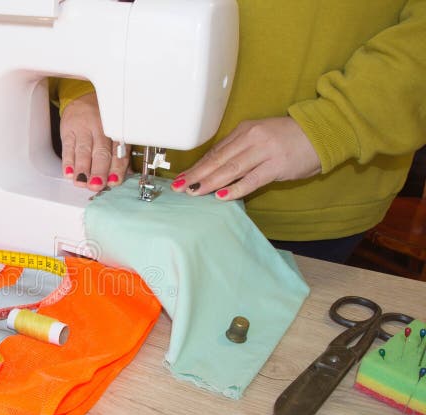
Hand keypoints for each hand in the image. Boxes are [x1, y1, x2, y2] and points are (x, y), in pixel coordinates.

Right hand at [60, 92, 130, 191]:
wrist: (83, 98)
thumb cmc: (102, 120)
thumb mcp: (114, 133)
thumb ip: (119, 155)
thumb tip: (126, 176)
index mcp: (115, 132)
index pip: (118, 152)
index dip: (116, 168)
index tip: (114, 181)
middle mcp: (100, 129)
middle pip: (101, 152)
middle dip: (99, 170)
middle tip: (96, 184)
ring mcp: (83, 129)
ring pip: (84, 151)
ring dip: (82, 168)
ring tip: (82, 182)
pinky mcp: (68, 130)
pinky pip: (68, 147)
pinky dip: (68, 161)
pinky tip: (69, 172)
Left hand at [170, 117, 321, 199]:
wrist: (323, 132)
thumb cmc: (290, 138)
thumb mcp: (260, 137)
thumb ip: (240, 150)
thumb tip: (215, 168)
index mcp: (245, 130)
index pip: (215, 151)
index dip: (197, 166)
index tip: (181, 177)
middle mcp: (252, 138)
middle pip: (217, 159)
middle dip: (196, 174)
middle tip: (179, 186)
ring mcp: (264, 151)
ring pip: (230, 169)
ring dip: (209, 182)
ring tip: (193, 191)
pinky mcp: (277, 165)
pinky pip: (251, 179)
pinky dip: (235, 188)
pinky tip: (221, 196)